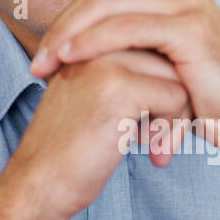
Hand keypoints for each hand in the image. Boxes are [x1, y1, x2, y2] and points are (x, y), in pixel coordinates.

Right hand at [0, 48, 194, 219]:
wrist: (39, 181)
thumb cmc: (71, 147)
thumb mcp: (95, 96)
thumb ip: (125, 73)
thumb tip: (180, 70)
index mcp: (90, 38)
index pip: (153, 44)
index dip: (163, 82)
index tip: (153, 118)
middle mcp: (97, 41)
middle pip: (170, 57)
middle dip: (174, 99)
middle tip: (159, 135)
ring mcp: (106, 62)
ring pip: (178, 76)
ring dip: (175, 115)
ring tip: (151, 141)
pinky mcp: (118, 88)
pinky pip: (176, 96)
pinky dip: (171, 127)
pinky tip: (145, 147)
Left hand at [28, 0, 219, 219]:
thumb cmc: (203, 102)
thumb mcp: (158, 68)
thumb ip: (127, 49)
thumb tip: (71, 46)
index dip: (68, 20)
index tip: (43, 55)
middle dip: (62, 27)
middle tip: (37, 63)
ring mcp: (188, 2)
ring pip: (109, 7)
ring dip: (69, 35)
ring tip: (45, 65)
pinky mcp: (191, 26)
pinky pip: (127, 27)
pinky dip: (93, 41)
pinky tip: (70, 58)